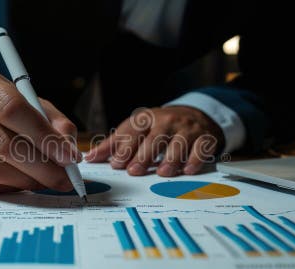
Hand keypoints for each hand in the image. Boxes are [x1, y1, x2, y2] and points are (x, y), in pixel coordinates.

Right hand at [0, 68, 81, 192]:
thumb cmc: (2, 107)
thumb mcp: (30, 103)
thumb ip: (54, 122)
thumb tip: (68, 150)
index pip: (13, 110)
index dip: (44, 136)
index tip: (69, 156)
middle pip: (5, 144)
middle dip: (42, 166)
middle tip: (64, 178)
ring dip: (28, 180)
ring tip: (48, 181)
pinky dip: (10, 186)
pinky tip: (24, 181)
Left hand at [85, 106, 223, 176]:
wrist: (194, 115)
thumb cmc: (159, 126)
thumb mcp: (136, 129)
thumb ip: (114, 144)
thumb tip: (90, 158)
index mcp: (147, 119)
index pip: (134, 132)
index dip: (124, 148)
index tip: (116, 164)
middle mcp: (167, 121)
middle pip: (155, 138)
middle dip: (144, 156)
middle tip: (135, 171)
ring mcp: (187, 128)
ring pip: (179, 143)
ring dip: (170, 159)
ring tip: (162, 173)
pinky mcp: (204, 137)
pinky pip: (200, 148)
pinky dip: (194, 160)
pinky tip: (187, 170)